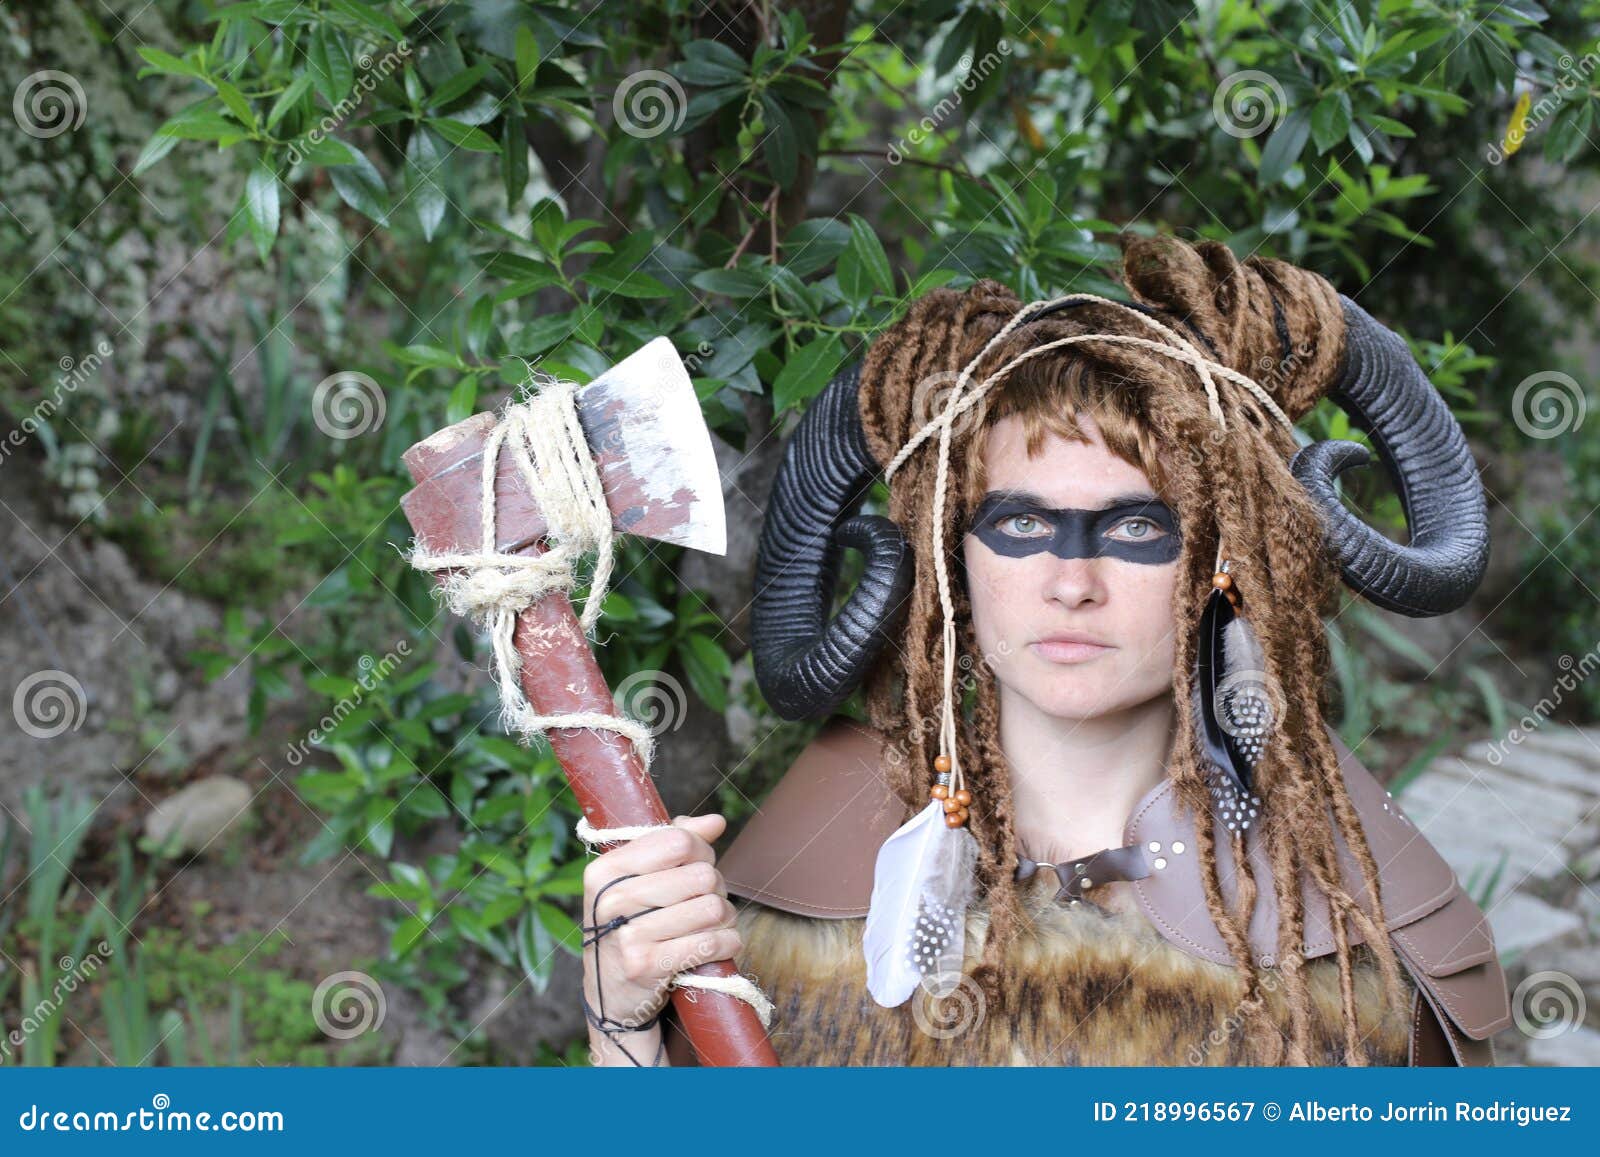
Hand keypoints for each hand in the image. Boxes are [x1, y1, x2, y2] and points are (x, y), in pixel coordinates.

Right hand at [580, 813, 741, 1064]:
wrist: (609, 993)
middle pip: (702, 875)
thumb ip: (674, 842)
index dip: (700, 850)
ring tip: (707, 925)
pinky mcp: (647, 967)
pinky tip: (714, 946)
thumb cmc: (631, 924)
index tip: (696, 865)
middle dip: (715, 888)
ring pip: (713, 908)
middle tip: (702, 902)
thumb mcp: (639, 880)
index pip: (677, 840)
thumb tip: (715, 822)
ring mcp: (627, 936)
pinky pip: (712, 942)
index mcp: (605, 869)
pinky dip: (726, 943)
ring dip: (723, 918)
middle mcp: (611, 900)